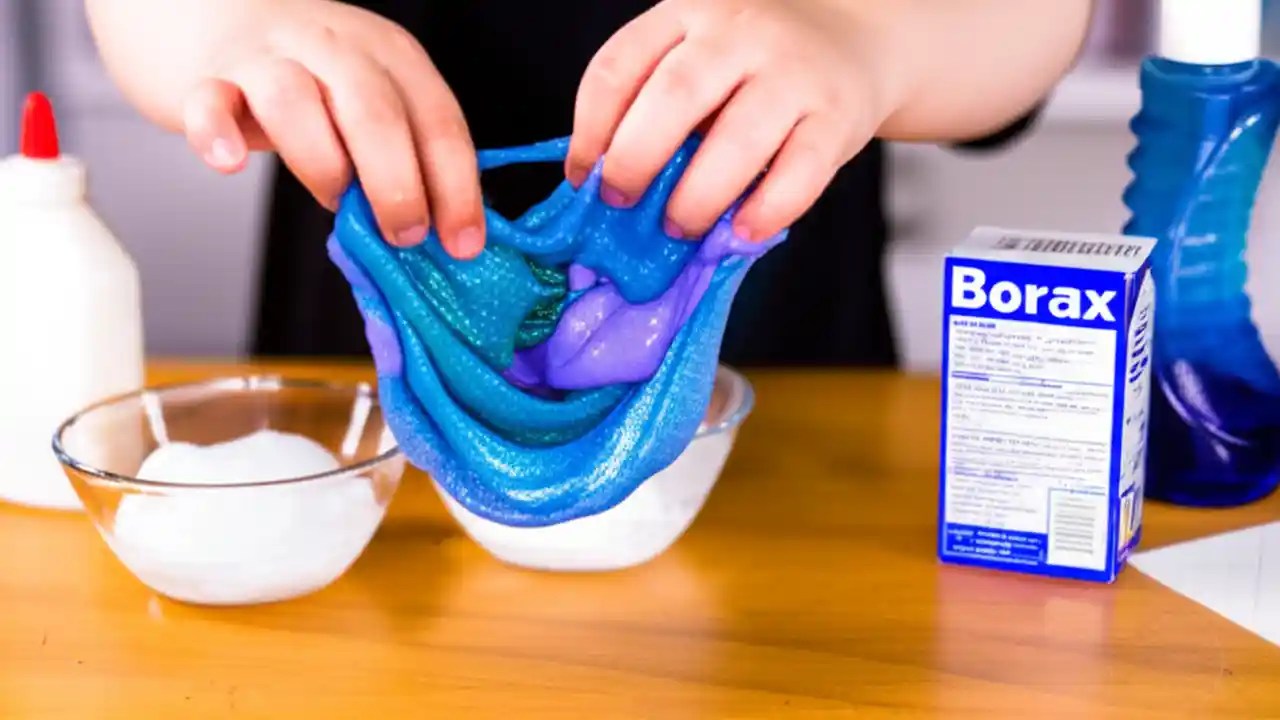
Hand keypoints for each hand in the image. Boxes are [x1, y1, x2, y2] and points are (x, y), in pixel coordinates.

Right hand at [182, 2, 483, 257]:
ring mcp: (267, 58)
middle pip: (374, 112)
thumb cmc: (311, 77)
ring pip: (295, 102)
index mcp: (391, 55)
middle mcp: (334, 47)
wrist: (219, 15)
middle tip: (403, 235)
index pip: (437, 120)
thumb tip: (437, 235)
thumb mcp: (371, 103)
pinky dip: (219, 135)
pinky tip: (230, 162)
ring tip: (333, 197)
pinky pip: (211, 103)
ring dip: (323, 163)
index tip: (462, 244)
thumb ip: (402, 156)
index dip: (456, 187)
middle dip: (397, 184)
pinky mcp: (206, 78)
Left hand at [566, 0, 901, 241]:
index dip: (590, 128)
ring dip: (697, 196)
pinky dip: (765, 211)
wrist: (857, 39)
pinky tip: (741, 233)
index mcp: (688, 12)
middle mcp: (739, 34)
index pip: (620, 65)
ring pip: (736, 140)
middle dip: (635, 160)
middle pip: (674, 97)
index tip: (583, 175)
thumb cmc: (756, 64)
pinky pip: (800, 173)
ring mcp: (793, 72)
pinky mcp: (838, 115)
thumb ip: (657, 101)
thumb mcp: (700, 53)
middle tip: (621, 202)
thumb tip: (602, 181)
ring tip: (679, 227)